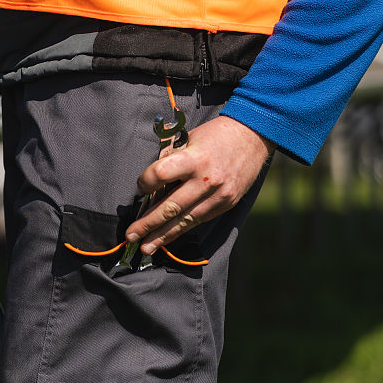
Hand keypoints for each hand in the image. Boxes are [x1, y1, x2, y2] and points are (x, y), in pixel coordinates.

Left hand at [125, 115, 272, 255]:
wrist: (252, 137)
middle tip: (130, 235)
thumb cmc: (215, 135)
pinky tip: (168, 237)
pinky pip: (199, 219)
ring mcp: (218, 195)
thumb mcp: (189, 138)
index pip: (161, 174)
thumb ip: (170, 158)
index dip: (146, 182)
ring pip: (185, 220)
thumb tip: (151, 181)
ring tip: (146, 247)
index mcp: (194, 158)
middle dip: (148, 223)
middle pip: (171, 207)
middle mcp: (206, 180)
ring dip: (163, 235)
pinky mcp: (226, 204)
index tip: (141, 186)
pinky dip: (182, 229)